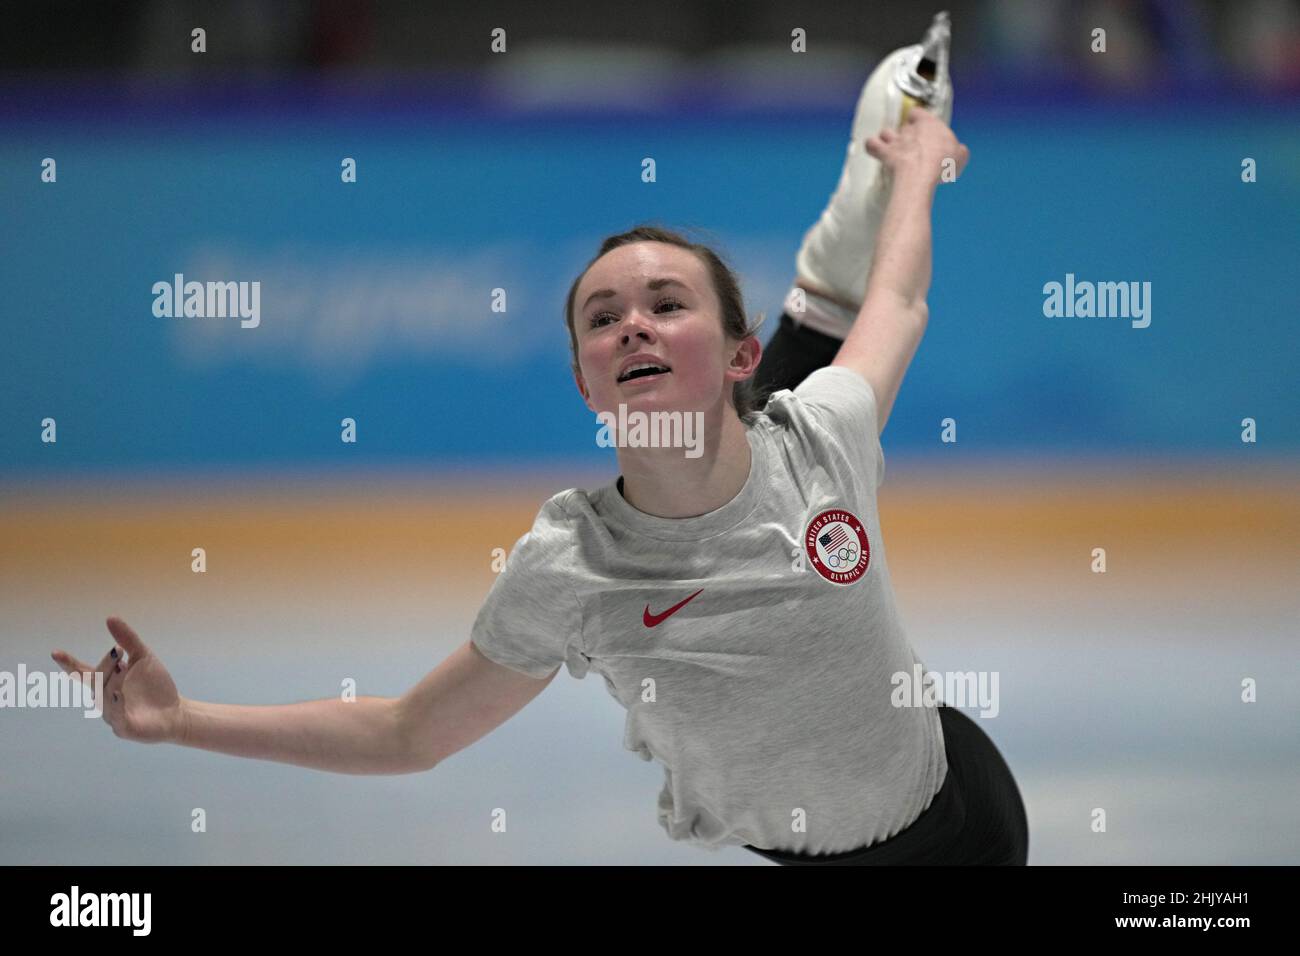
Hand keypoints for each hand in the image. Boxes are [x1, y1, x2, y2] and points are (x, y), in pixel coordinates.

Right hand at [52, 617, 186, 743]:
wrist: (176, 711)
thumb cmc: (155, 685)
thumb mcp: (143, 657)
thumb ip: (127, 639)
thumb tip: (110, 617)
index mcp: (106, 683)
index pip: (83, 673)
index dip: (70, 664)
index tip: (55, 653)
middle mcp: (104, 699)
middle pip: (96, 682)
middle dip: (105, 666)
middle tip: (117, 651)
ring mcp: (112, 715)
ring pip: (105, 697)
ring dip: (113, 681)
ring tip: (123, 667)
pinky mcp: (124, 728)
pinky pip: (116, 716)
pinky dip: (116, 704)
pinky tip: (120, 693)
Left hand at [865, 106, 969, 186]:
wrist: (921, 173)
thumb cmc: (943, 163)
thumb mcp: (960, 156)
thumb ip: (958, 151)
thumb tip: (960, 151)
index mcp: (930, 124)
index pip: (919, 113)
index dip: (919, 120)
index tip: (923, 129)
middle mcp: (910, 129)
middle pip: (905, 126)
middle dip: (906, 135)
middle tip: (912, 148)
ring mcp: (896, 140)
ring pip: (887, 132)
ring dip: (888, 139)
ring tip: (892, 148)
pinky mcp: (884, 153)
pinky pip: (872, 144)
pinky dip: (871, 146)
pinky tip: (874, 150)